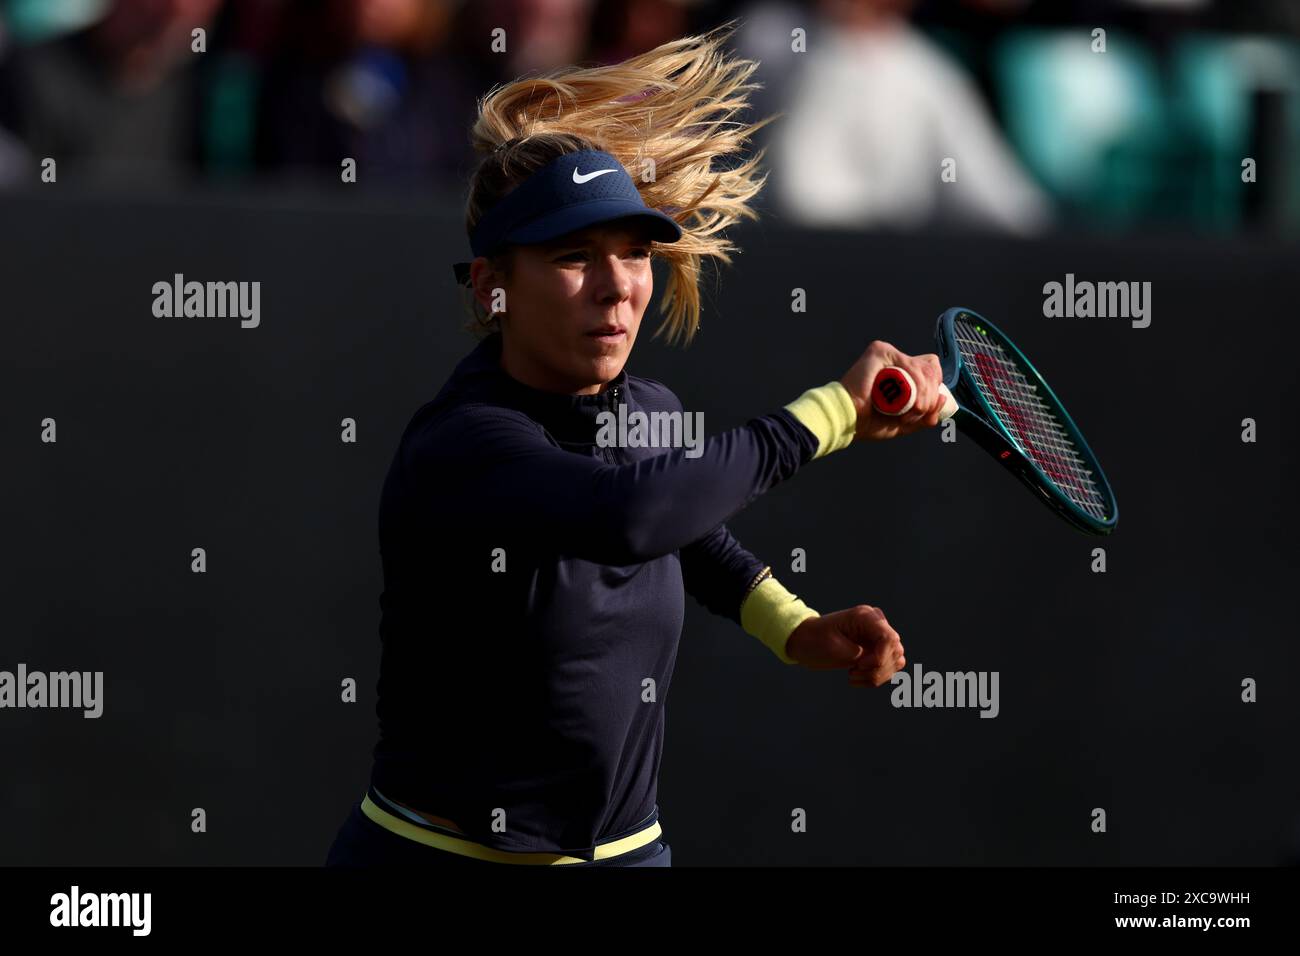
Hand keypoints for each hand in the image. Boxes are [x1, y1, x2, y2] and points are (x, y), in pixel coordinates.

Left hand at [785, 605, 905, 687]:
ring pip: (896, 661)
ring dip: (876, 675)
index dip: (881, 657)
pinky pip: (889, 668)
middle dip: (877, 669)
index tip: (860, 665)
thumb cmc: (814, 641)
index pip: (889, 638)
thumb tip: (893, 659)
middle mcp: (876, 623)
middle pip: (896, 651)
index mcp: (865, 616)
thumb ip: (862, 653)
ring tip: (852, 676)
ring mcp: (878, 636)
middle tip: (852, 672)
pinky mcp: (877, 649)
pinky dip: (874, 678)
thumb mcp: (834, 648)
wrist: (804, 641)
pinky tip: (855, 677)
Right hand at [839, 340, 946, 441]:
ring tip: (907, 413)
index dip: (935, 389)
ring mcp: (889, 354)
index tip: (925, 408)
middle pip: (931, 370)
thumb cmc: (869, 423)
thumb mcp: (906, 424)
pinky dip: (913, 384)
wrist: (848, 422)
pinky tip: (904, 399)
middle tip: (915, 414)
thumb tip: (943, 398)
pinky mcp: (880, 352)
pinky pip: (908, 365)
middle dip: (930, 397)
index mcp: (903, 373)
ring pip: (923, 370)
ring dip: (922, 396)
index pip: (932, 370)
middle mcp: (897, 360)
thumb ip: (927, 415)